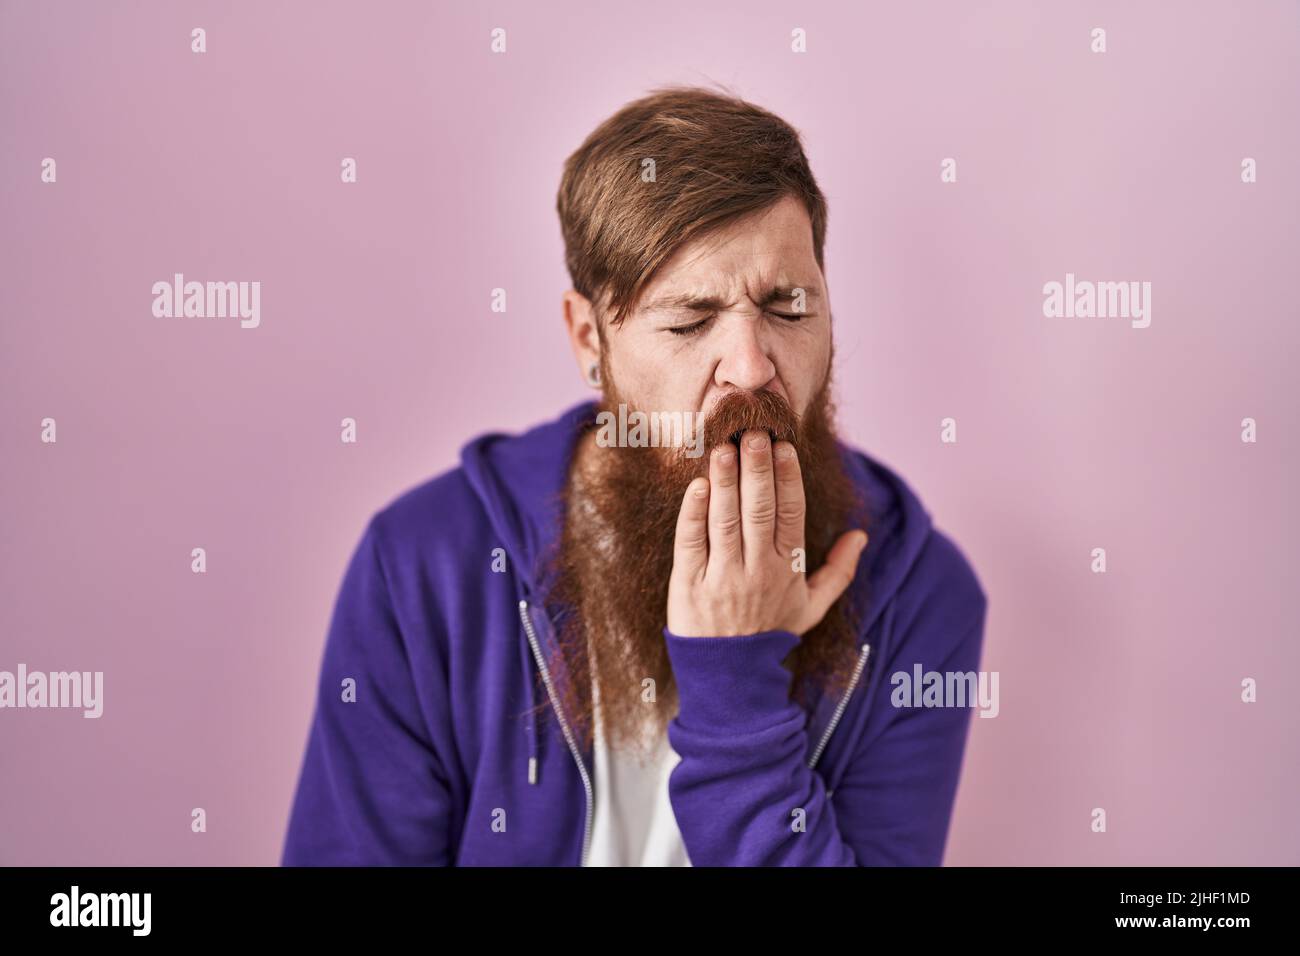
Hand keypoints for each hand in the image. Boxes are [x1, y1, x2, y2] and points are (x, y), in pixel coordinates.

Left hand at [667, 429, 868, 637]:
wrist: (730, 677)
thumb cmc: (770, 632)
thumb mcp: (811, 607)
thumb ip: (838, 571)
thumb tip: (861, 536)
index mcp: (787, 569)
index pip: (791, 515)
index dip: (787, 479)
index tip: (783, 447)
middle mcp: (757, 570)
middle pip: (759, 511)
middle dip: (757, 470)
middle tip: (753, 434)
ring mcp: (721, 577)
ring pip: (724, 520)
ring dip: (724, 482)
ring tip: (722, 448)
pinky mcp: (689, 584)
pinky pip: (691, 542)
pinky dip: (692, 513)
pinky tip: (696, 486)